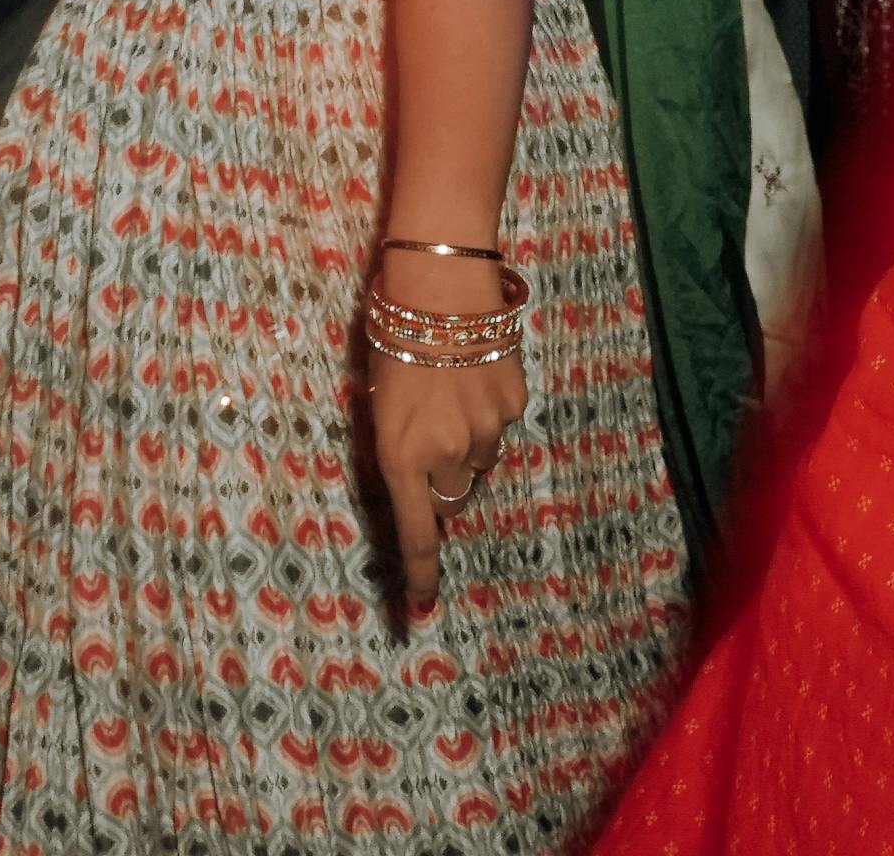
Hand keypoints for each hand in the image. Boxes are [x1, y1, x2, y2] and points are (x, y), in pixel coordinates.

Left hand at [363, 270, 527, 623]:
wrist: (441, 282)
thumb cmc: (391, 337)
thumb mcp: (378, 403)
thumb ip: (398, 450)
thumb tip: (419, 483)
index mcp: (402, 455)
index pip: (415, 533)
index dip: (421, 576)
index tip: (422, 611)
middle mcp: (447, 453)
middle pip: (451, 499)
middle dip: (442, 484)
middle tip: (431, 440)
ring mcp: (487, 429)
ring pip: (481, 463)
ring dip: (467, 447)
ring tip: (452, 394)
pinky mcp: (515, 403)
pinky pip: (502, 428)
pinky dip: (489, 414)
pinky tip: (475, 375)